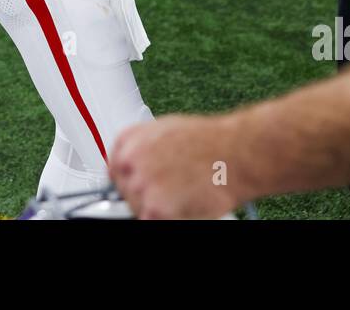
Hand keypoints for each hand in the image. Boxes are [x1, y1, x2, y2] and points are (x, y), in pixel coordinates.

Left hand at [110, 114, 242, 218]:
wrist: (235, 152)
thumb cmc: (210, 140)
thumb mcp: (168, 130)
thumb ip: (146, 148)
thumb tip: (137, 162)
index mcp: (129, 140)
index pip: (114, 169)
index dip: (129, 180)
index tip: (136, 185)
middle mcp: (129, 161)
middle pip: (125, 191)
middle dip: (144, 194)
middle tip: (169, 190)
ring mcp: (140, 185)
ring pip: (137, 208)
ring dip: (156, 207)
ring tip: (182, 193)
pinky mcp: (154, 208)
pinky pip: (151, 220)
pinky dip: (168, 217)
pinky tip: (184, 203)